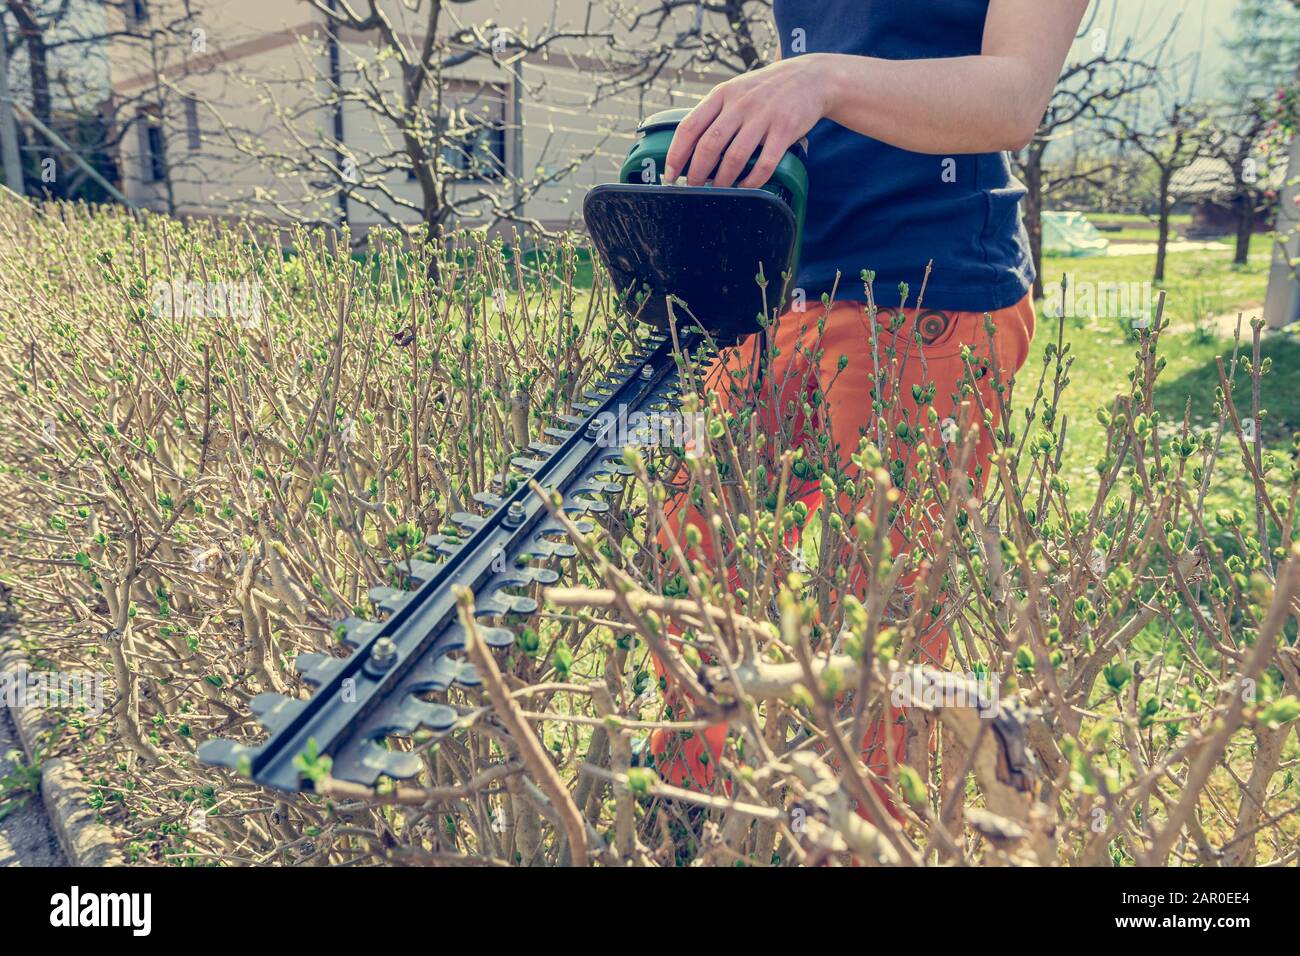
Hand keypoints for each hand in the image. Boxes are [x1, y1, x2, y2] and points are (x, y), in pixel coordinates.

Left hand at [663, 54, 833, 188]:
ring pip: (734, 157)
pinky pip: (764, 163)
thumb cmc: (767, 90)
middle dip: (697, 173)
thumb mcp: (736, 91)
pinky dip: (752, 181)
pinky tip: (746, 187)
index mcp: (722, 94)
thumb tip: (689, 148)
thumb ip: (715, 114)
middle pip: (709, 145)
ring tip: (718, 191)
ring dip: (723, 180)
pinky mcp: (785, 129)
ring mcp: (763, 116)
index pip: (689, 126)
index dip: (676, 154)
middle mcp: (740, 104)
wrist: (811, 77)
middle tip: (693, 188)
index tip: (670, 175)